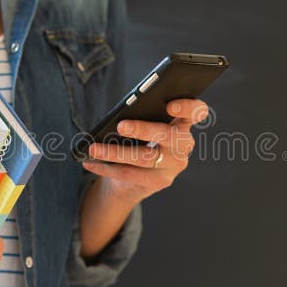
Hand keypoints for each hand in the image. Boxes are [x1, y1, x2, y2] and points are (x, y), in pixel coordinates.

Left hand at [82, 99, 208, 204]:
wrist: (136, 178)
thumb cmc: (140, 140)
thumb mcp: (145, 126)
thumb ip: (143, 117)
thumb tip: (119, 117)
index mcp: (182, 123)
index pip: (196, 112)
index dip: (187, 107)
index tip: (170, 105)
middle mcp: (183, 144)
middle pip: (167, 136)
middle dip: (143, 130)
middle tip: (121, 126)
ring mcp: (173, 165)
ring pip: (144, 157)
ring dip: (115, 152)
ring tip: (94, 148)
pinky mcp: (159, 181)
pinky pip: (131, 174)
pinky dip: (107, 167)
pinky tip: (90, 162)